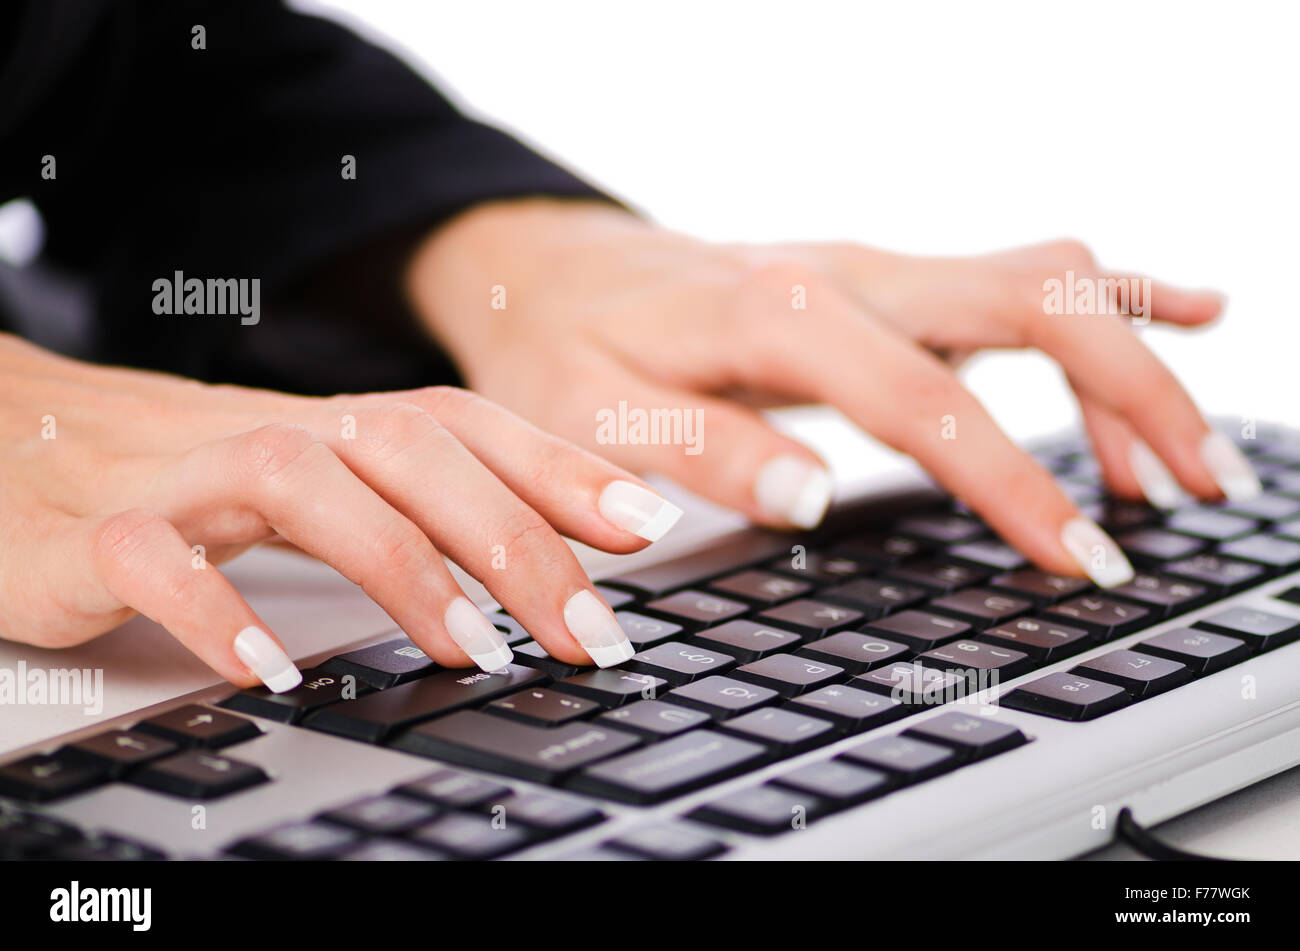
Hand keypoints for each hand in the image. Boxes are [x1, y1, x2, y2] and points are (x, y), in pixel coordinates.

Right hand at [0, 334, 680, 689]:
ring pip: (302, 481)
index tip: (646, 525)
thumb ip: (400, 512)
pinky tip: (275, 674)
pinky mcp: (91, 531)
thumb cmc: (166, 478)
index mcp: (326, 430)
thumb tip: (533, 568)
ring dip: (400, 566)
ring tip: (471, 652)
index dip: (560, 466)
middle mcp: (268, 434)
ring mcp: (177, 475)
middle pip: (409, 448)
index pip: (464, 424)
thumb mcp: (299, 487)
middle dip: (515, 536)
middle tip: (589, 631)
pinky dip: (219, 612)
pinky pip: (156, 558)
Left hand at [409, 199, 1258, 585]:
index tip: (1080, 555)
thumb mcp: (591, 413)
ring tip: (1186, 463)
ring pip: (1040, 284)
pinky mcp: (884, 284)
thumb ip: (697, 451)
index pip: (927, 398)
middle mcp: (843, 273)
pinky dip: (1101, 311)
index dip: (1012, 481)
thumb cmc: (568, 349)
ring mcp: (872, 270)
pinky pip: (1015, 284)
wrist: (556, 272)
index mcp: (773, 311)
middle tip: (1198, 491)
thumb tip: (811, 499)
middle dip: (1132, 391)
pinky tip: (1174, 320)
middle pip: (1030, 301)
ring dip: (1131, 359)